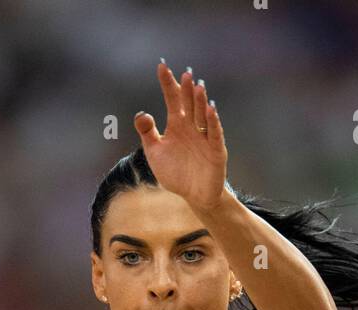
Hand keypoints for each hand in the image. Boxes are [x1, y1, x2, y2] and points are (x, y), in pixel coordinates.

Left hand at [134, 62, 227, 214]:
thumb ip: (147, 134)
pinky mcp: (216, 150)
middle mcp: (192, 126)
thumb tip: (141, 115)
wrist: (194, 195)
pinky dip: (213, 122)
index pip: (172, 99)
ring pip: (202, 115)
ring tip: (198, 86)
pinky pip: (214, 133)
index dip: (167, 84)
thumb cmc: (175, 172)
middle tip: (184, 74)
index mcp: (177, 124)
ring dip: (200, 101)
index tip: (161, 66)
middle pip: (189, 104)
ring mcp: (205, 137)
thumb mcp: (155, 153)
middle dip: (186, 90)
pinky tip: (210, 109)